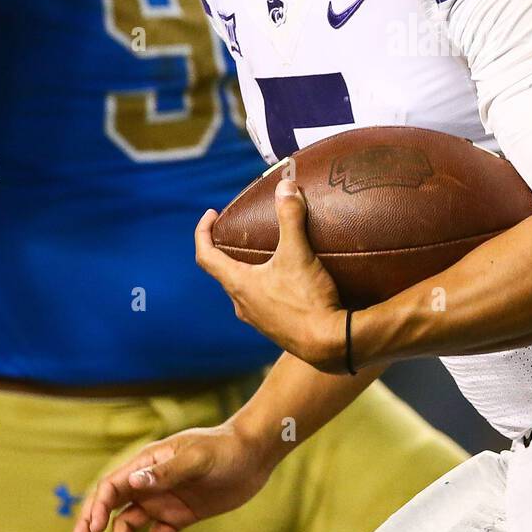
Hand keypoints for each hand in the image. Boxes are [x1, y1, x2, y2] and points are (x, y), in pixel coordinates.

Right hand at [69, 422, 273, 531]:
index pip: (111, 486)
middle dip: (91, 527)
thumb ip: (167, 472)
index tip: (92, 529)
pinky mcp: (180, 516)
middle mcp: (149, 483)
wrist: (254, 455)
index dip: (96, 507)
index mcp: (147, 464)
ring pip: (130, 526)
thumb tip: (132, 484)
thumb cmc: (224, 449)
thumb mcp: (197, 459)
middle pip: (110, 506)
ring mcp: (163, 500)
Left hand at [195, 180, 346, 372]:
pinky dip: (266, 285)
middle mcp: (242, 304)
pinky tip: (288, 281)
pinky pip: (262, 302)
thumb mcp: (298, 254)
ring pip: (243, 289)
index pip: (205, 257)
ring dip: (248, 270)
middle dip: (227, 250)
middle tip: (239, 232)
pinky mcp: (276, 328)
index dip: (202, 233)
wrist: (329, 345)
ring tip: (265, 254)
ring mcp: (258, 320)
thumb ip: (290, 218)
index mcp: (239, 285)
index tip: (210, 215)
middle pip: (224, 273)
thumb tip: (286, 187)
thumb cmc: (307, 301)